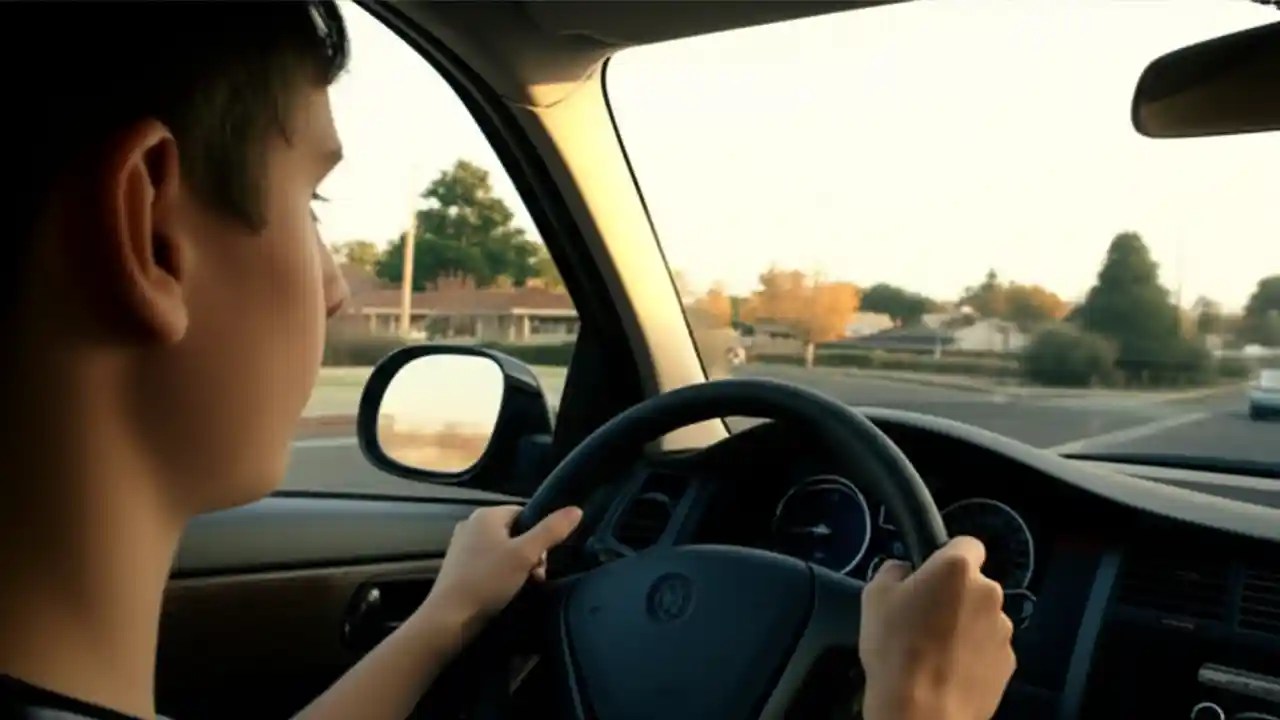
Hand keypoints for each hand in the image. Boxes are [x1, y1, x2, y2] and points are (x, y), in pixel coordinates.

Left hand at [425, 505, 583, 623]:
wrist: (449, 619)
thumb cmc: (488, 580)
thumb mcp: (525, 555)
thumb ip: (551, 531)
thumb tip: (576, 510)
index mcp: (486, 515)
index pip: (525, 513)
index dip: (540, 534)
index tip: (544, 559)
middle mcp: (471, 525)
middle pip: (515, 533)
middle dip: (531, 554)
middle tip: (535, 577)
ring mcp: (462, 546)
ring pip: (503, 550)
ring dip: (518, 567)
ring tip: (523, 588)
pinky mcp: (458, 567)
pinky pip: (489, 564)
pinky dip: (501, 575)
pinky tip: (504, 593)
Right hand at [859, 536, 1015, 719]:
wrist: (922, 712)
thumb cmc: (895, 649)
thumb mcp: (873, 596)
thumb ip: (893, 571)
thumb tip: (905, 571)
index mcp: (957, 569)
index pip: (967, 544)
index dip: (947, 556)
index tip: (930, 575)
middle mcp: (988, 593)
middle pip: (973, 584)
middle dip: (954, 595)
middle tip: (923, 616)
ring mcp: (1003, 629)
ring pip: (982, 616)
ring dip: (965, 625)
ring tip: (934, 649)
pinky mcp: (1008, 662)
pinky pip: (988, 647)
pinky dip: (974, 653)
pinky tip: (949, 669)